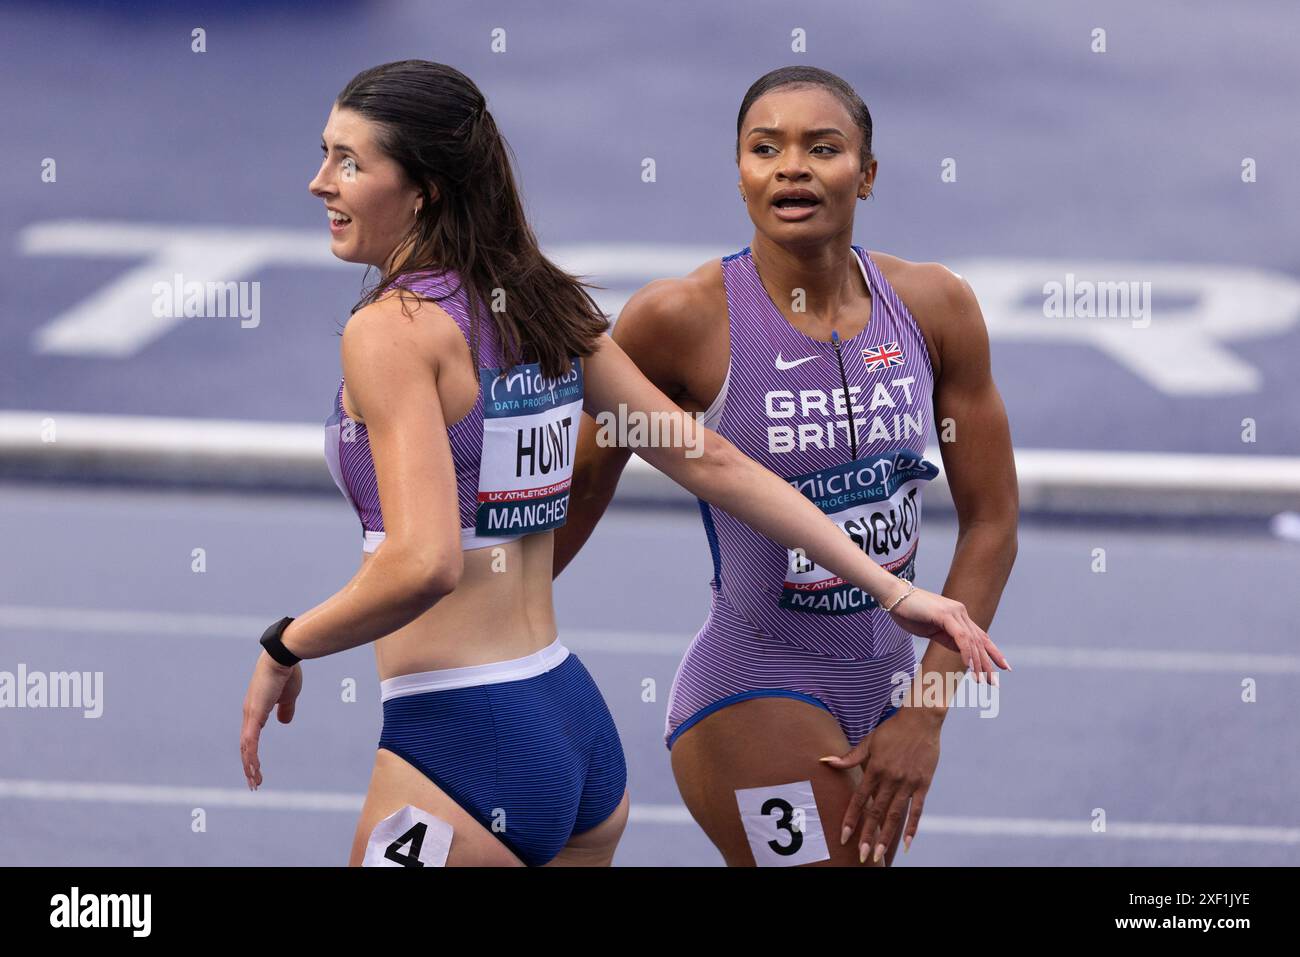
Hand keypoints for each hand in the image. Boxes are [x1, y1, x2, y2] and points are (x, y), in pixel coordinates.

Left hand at [240, 652, 301, 789]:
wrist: (282, 657)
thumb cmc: (286, 672)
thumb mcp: (288, 696)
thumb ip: (285, 709)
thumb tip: (284, 722)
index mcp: (256, 710)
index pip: (251, 737)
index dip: (252, 754)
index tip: (256, 768)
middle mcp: (249, 714)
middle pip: (245, 746)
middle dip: (249, 766)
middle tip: (253, 783)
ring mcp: (250, 715)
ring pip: (246, 747)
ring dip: (249, 766)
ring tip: (254, 783)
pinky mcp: (254, 714)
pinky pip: (250, 741)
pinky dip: (251, 757)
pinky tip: (253, 768)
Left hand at [822, 709, 940, 863]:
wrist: (921, 720)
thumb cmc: (891, 730)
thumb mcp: (869, 742)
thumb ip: (848, 757)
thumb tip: (823, 761)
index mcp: (875, 768)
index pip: (859, 799)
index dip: (851, 819)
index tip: (844, 837)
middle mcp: (890, 778)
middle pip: (876, 812)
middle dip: (867, 835)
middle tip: (861, 856)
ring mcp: (907, 783)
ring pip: (894, 815)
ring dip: (885, 837)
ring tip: (877, 854)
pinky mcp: (923, 784)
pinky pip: (917, 810)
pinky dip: (912, 828)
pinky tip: (906, 844)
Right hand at [886, 584, 1009, 682]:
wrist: (893, 597)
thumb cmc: (909, 613)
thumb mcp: (931, 630)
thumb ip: (947, 638)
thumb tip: (962, 652)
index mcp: (959, 615)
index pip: (980, 636)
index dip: (993, 652)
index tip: (1003, 667)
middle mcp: (960, 612)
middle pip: (980, 641)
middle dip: (988, 663)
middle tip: (993, 683)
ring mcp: (954, 612)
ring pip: (972, 641)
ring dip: (977, 663)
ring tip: (981, 680)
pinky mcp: (945, 614)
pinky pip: (960, 637)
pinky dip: (966, 652)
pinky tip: (969, 666)